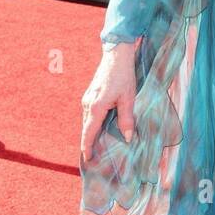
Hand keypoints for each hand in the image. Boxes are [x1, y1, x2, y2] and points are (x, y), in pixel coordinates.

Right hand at [80, 43, 136, 161]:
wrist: (116, 55)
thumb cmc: (123, 76)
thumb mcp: (129, 98)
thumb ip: (127, 119)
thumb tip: (128, 138)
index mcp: (96, 107)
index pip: (88, 132)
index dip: (87, 146)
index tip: (87, 159)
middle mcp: (88, 104)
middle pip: (86, 128)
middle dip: (89, 143)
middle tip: (94, 157)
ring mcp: (87, 99)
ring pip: (87, 121)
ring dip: (90, 133)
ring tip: (97, 147)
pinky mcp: (90, 95)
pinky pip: (89, 114)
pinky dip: (93, 124)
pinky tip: (100, 129)